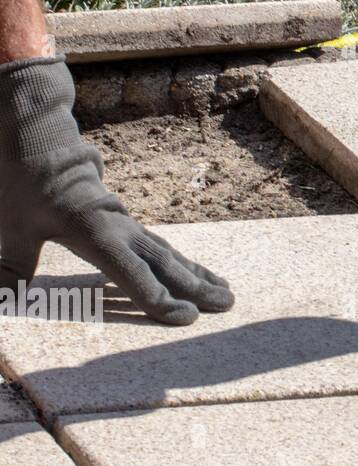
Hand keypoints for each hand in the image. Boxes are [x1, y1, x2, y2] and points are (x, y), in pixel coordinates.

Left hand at [0, 57, 233, 324]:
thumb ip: (14, 268)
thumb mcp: (13, 229)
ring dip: (199, 276)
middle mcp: (120, 230)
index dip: (159, 299)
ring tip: (228, 294)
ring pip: (170, 255)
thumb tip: (4, 301)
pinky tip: (200, 274)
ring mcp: (128, 226)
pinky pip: (162, 248)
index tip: (186, 318)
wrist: (41, 147)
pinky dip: (185, 264)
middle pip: (165, 263)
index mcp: (95, 233)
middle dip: (197, 287)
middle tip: (227, 305)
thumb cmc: (24, 187)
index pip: (133, 274)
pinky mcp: (128, 225)